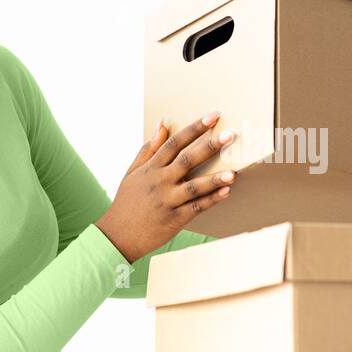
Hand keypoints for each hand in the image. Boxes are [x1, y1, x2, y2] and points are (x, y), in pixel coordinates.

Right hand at [96, 112, 236, 262]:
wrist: (118, 235)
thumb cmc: (127, 201)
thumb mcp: (133, 171)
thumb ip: (149, 148)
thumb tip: (162, 123)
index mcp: (150, 168)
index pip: (174, 143)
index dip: (194, 128)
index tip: (212, 116)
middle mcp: (159, 182)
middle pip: (186, 160)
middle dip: (209, 147)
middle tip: (231, 135)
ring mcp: (167, 201)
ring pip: (193, 187)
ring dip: (214, 179)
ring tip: (233, 172)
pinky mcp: (173, 219)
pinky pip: (195, 208)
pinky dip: (211, 200)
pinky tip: (226, 192)